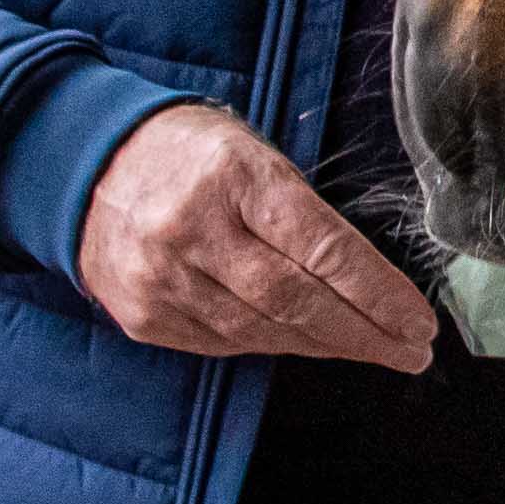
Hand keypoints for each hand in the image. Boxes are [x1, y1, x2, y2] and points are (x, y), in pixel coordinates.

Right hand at [72, 103, 436, 367]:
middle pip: (297, 301)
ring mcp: (163, 279)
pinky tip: (307, 342)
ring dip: (326, 346)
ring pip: (263, 332)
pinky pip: (224, 343)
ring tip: (371, 349)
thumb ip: (303, 214)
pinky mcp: (143, 315)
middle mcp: (194, 232)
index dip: (380, 295)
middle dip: (364, 333)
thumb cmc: (191, 152)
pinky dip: (273, 345)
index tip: (418, 322)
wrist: (86, 162)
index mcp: (236, 179)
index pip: (326, 250)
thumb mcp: (254, 154)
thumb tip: (368, 281)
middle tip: (410, 350)